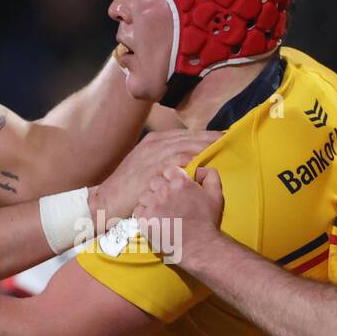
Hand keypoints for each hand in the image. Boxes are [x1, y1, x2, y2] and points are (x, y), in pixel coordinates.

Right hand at [90, 130, 218, 225]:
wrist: (106, 200)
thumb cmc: (128, 189)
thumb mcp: (145, 168)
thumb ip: (164, 162)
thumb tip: (184, 163)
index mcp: (154, 142)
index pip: (185, 135)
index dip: (205, 135)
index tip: (222, 136)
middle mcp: (154, 145)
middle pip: (189, 137)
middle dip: (210, 137)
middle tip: (230, 137)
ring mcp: (153, 156)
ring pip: (186, 145)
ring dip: (205, 144)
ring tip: (223, 145)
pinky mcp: (153, 169)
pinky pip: (177, 160)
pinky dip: (193, 158)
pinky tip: (206, 159)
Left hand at [134, 166, 224, 264]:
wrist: (199, 246)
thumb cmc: (208, 222)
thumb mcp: (216, 195)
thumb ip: (209, 175)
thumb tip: (200, 168)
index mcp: (180, 182)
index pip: (168, 171)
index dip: (171, 179)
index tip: (175, 189)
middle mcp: (165, 191)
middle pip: (154, 182)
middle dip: (160, 190)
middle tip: (168, 203)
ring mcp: (153, 205)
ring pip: (144, 196)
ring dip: (150, 202)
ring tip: (160, 212)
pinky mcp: (145, 219)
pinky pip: (138, 210)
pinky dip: (144, 214)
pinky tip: (154, 220)